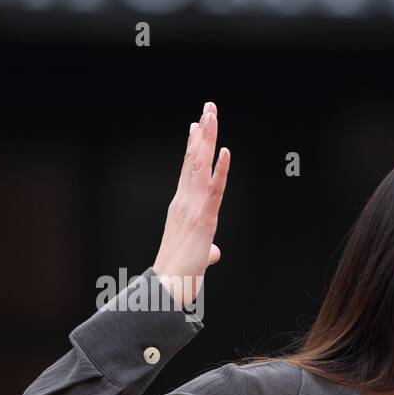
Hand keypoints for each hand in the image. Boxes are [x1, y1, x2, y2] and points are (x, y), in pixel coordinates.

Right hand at [152, 101, 230, 308]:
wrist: (169, 287)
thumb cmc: (180, 274)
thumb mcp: (199, 257)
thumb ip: (207, 250)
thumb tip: (214, 253)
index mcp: (183, 207)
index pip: (190, 171)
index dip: (195, 147)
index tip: (199, 125)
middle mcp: (184, 202)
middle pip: (194, 160)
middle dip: (203, 133)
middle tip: (209, 107)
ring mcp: (192, 208)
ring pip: (200, 167)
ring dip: (207, 140)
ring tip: (211, 115)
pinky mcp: (203, 219)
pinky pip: (213, 190)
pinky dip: (219, 170)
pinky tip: (224, 151)